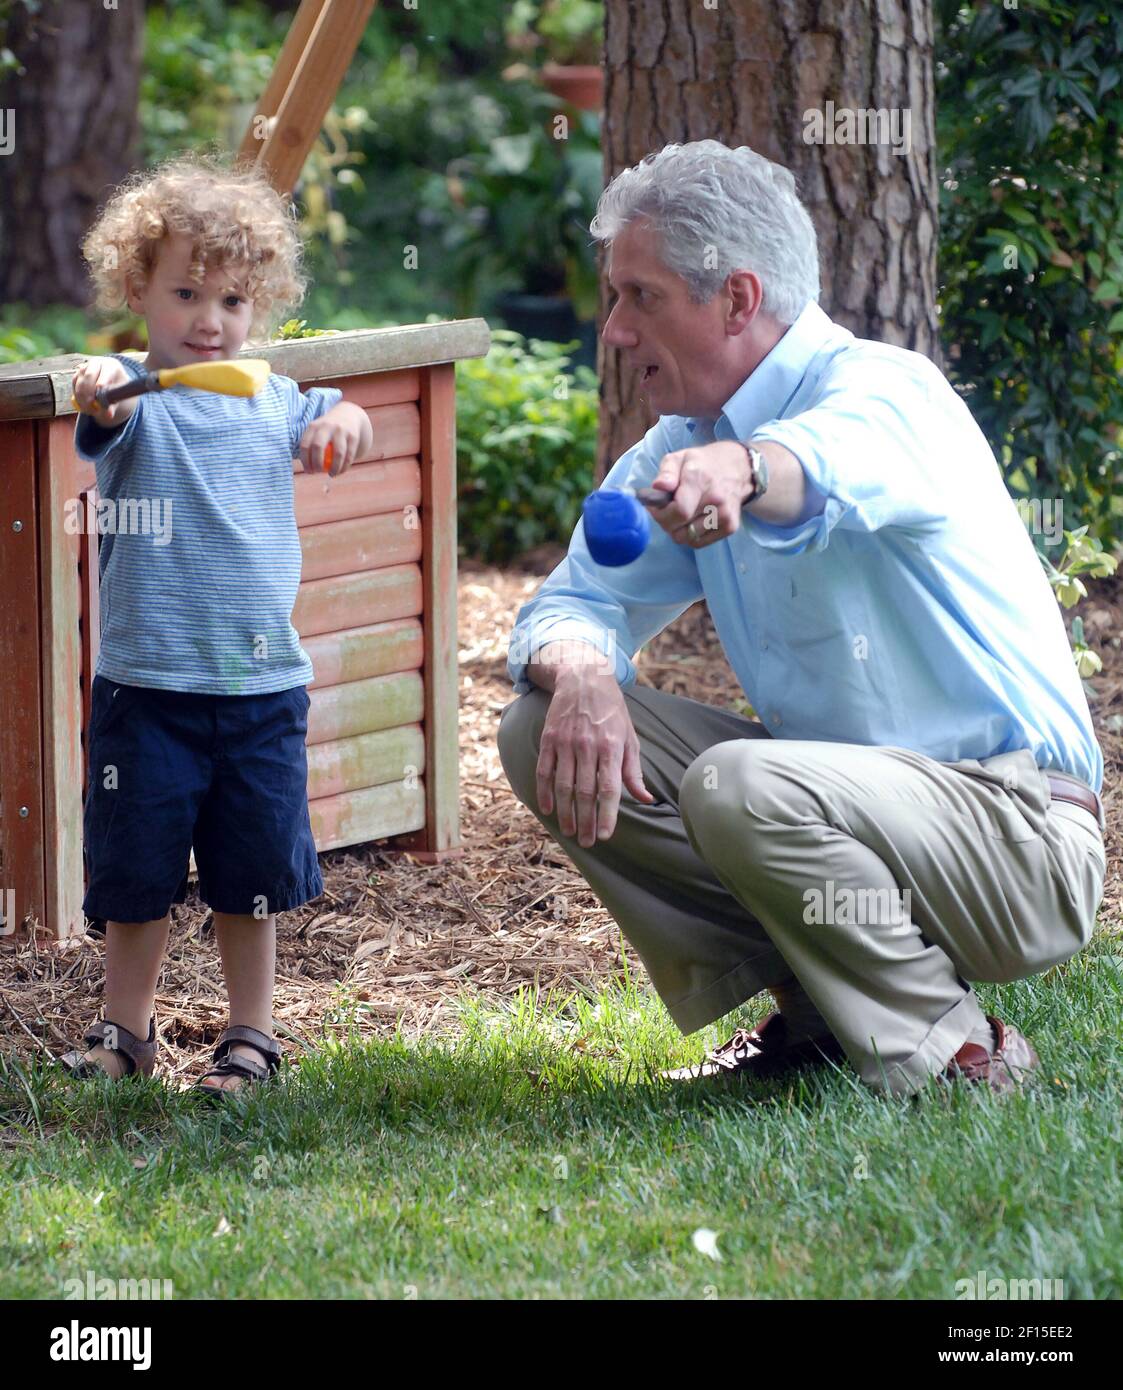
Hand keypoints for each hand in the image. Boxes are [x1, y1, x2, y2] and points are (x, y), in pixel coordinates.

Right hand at [71, 357, 131, 423]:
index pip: (107, 371)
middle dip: (89, 391)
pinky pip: (74, 385)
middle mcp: (97, 363)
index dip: (103, 379)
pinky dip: (78, 397)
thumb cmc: (117, 388)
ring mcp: (85, 367)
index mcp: (111, 365)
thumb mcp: (118, 395)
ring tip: (89, 410)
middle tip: (90, 406)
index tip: (100, 388)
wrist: (110, 381)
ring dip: (82, 397)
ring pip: (79, 381)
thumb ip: (113, 404)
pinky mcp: (77, 374)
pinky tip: (84, 405)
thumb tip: (108, 415)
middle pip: (89, 375)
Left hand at [299, 405, 364, 476]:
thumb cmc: (327, 431)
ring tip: (332, 474)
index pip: (305, 445)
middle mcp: (326, 426)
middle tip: (319, 472)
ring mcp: (341, 430)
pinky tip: (341, 471)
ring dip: (334, 468)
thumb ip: (310, 448)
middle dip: (317, 464)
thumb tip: (308, 470)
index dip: (305, 461)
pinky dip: (344, 466)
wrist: (348, 415)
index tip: (309, 471)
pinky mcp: (353, 435)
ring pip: (337, 453)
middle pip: (318, 447)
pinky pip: (349, 455)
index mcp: (314, 426)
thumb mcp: (317, 432)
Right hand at [536, 670, 654, 847]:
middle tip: (586, 842)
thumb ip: (634, 771)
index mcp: (612, 747)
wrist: (583, 677)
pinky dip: (544, 792)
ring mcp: (566, 742)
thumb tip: (647, 799)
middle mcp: (588, 746)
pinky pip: (544, 770)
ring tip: (570, 832)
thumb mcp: (629, 737)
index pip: (609, 788)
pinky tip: (548, 810)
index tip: (605, 835)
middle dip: (586, 821)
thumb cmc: (612, 712)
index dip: (607, 814)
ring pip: (563, 785)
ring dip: (566, 812)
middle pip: (585, 792)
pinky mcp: (549, 738)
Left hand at [649, 440, 753, 547]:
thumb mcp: (679, 458)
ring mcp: (725, 515)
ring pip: (687, 538)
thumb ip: (666, 472)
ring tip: (682, 513)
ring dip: (678, 529)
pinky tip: (693, 519)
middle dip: (666, 522)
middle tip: (667, 510)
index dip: (661, 514)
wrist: (737, 468)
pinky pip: (698, 543)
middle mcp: (716, 500)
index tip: (656, 507)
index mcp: (700, 480)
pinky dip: (690, 535)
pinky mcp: (730, 527)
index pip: (679, 511)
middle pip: (680, 529)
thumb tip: (659, 487)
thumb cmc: (703, 464)